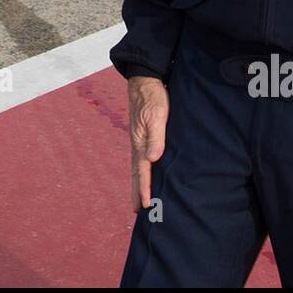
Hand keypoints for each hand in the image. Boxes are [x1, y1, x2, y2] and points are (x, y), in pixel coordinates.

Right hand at [127, 75, 168, 211]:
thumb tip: (152, 158)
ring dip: (138, 184)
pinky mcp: (144, 135)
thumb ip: (155, 137)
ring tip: (140, 199)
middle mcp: (137, 145)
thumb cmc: (153, 97)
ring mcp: (139, 140)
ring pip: (138, 168)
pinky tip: (148, 173)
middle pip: (135, 174)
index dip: (144, 189)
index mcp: (139, 143)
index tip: (147, 206)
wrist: (145, 81)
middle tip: (137, 212)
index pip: (142, 172)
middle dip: (137, 192)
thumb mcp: (156, 115)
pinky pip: (142, 159)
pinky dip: (142, 171)